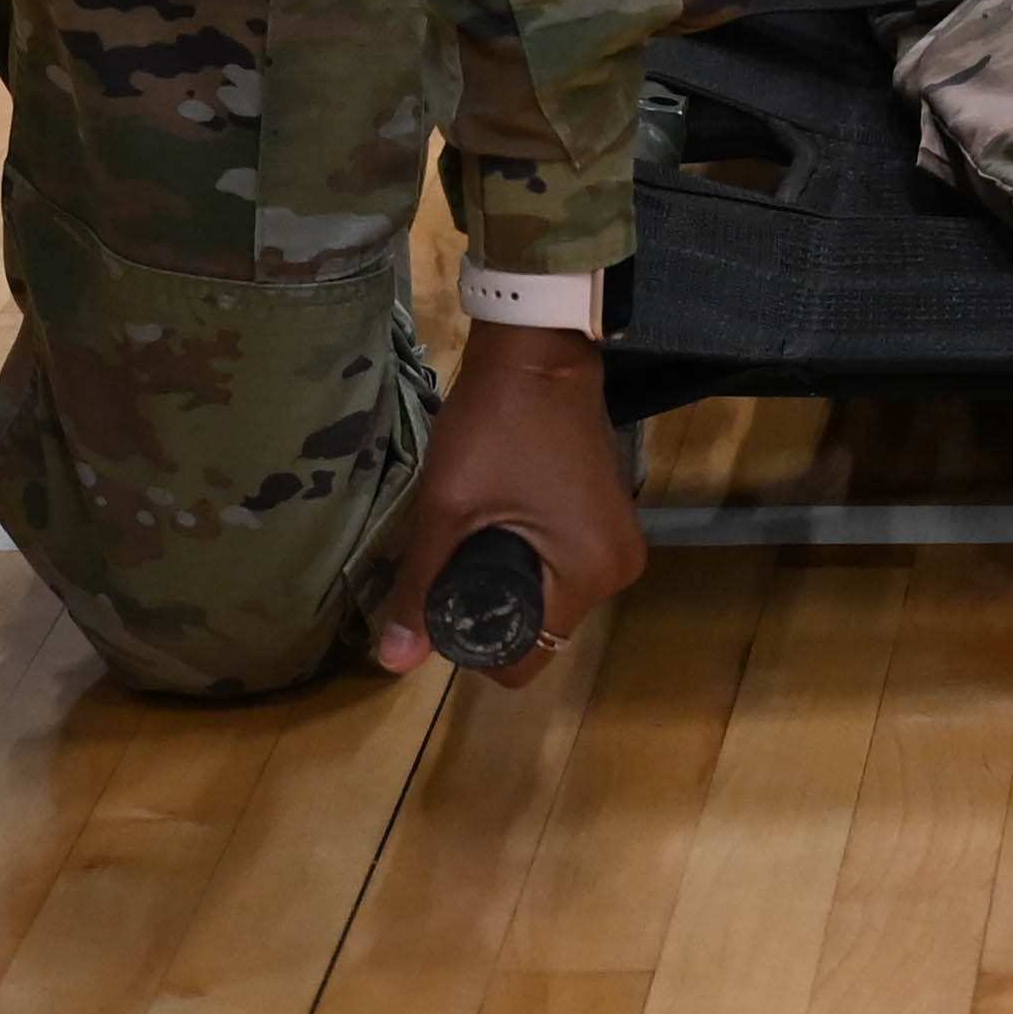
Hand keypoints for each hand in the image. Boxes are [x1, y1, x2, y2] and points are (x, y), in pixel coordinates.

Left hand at [370, 323, 647, 684]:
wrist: (536, 350)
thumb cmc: (494, 426)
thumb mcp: (448, 507)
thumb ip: (421, 588)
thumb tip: (393, 663)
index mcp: (588, 575)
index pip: (526, 657)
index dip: (474, 645)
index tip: (441, 601)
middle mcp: (617, 570)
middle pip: (540, 630)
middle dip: (490, 610)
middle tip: (450, 562)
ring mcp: (619, 542)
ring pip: (549, 598)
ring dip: (508, 583)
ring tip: (471, 538)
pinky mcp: (611, 518)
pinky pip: (563, 566)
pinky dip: (529, 558)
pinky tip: (499, 523)